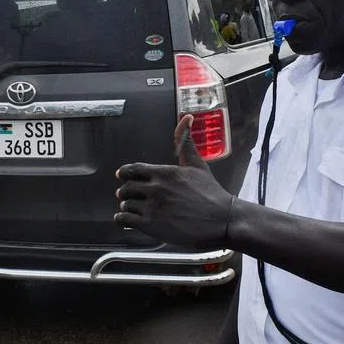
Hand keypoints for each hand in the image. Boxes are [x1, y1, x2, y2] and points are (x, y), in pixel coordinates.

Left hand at [114, 115, 235, 249]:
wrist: (221, 220)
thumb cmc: (210, 193)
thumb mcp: (197, 164)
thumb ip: (185, 141)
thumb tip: (186, 117)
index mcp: (164, 172)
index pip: (133, 169)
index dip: (125, 173)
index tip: (121, 176)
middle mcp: (156, 188)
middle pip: (126, 187)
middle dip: (126, 191)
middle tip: (128, 195)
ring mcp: (153, 207)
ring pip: (125, 204)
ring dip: (126, 206)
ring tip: (133, 208)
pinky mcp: (152, 226)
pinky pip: (125, 220)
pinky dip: (123, 219)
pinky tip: (129, 220)